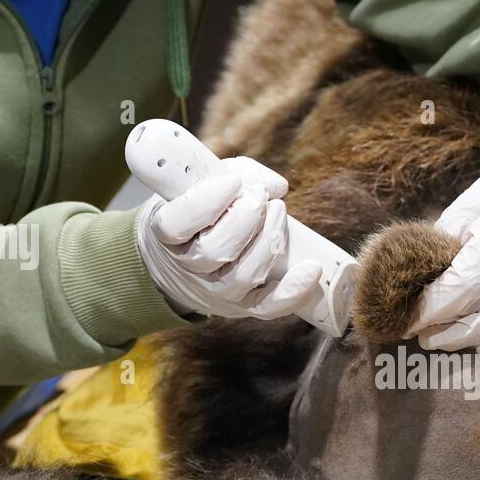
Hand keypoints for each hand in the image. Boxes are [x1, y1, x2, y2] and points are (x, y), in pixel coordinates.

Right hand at [136, 156, 322, 319]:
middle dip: (245, 218)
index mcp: (167, 235)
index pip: (176, 224)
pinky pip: (268, 306)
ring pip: (244, 274)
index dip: (204, 203)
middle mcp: (189, 267)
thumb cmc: (202, 211)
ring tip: (277, 211)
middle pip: (215, 250)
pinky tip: (311, 269)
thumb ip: (239, 173)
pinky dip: (293, 291)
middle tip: (259, 195)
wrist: (187, 257)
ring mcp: (216, 290)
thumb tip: (276, 185)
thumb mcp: (204, 184)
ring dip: (268, 240)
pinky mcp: (243, 305)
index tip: (231, 182)